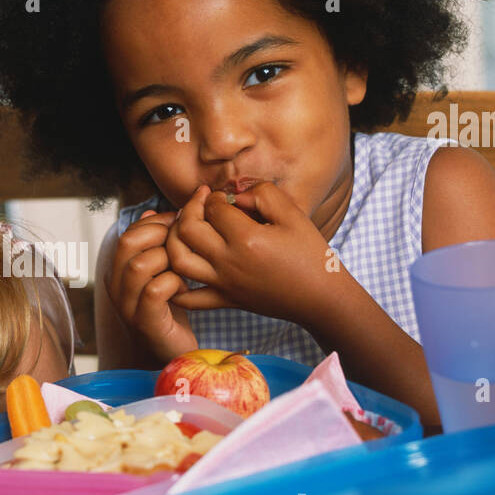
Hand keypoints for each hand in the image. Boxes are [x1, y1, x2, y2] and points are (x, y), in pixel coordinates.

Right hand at [106, 208, 200, 361]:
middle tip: (185, 243)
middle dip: (162, 236)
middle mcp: (116, 286)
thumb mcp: (161, 271)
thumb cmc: (170, 310)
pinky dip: (175, 283)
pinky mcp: (145, 322)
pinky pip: (156, 290)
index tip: (181, 225)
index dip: (156, 223)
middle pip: (128, 243)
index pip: (129, 232)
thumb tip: (149, 211)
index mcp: (118, 271)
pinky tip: (185, 290)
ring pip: (141, 265)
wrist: (173, 354)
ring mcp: (127, 306)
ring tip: (184, 268)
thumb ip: (154, 244)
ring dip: (169, 260)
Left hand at [164, 182, 334, 325]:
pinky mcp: (225, 300)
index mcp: (247, 239)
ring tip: (184, 228)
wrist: (321, 297)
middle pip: (187, 230)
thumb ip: (263, 194)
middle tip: (199, 202)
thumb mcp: (293, 214)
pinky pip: (189, 298)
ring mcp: (224, 284)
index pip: (213, 208)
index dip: (213, 196)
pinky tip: (177, 271)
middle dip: (188, 209)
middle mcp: (229, 262)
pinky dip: (176, 286)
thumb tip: (234, 195)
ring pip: (178, 261)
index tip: (221, 195)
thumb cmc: (310, 253)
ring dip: (173, 240)